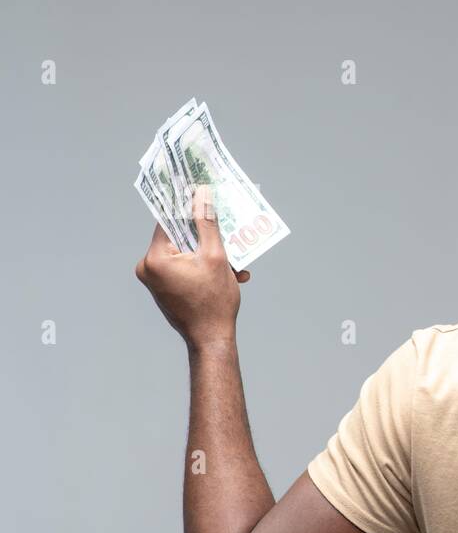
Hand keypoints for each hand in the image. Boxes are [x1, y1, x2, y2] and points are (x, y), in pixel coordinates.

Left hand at [135, 185, 250, 348]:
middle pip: (178, 236)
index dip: (187, 205)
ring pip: (185, 252)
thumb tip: (201, 194)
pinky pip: (184, 266)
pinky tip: (228, 274)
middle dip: (206, 235)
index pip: (168, 219)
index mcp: (155, 258)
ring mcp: (153, 279)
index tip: (199, 192)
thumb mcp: (216, 257)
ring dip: (210, 254)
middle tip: (227, 231)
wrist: (211, 340)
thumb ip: (206, 223)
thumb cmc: (214, 302)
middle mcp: (147, 267)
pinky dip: (204, 267)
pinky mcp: (163, 287)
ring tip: (234, 264)